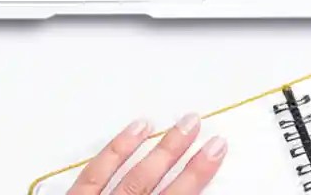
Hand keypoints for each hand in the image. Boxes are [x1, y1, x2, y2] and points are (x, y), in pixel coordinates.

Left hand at [68, 114, 226, 194]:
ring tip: (177, 124)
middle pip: (150, 180)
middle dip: (176, 151)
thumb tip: (190, 187)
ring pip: (129, 175)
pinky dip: (115, 149)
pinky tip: (134, 130)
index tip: (216, 150)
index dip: (198, 173)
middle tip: (196, 125)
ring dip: (155, 147)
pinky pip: (94, 173)